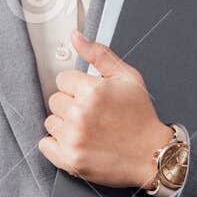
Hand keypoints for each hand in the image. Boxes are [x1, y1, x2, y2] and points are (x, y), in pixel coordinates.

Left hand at [39, 31, 172, 189]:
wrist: (151, 154)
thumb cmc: (140, 116)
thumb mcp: (127, 78)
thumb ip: (99, 54)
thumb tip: (76, 37)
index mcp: (93, 91)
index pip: (63, 79)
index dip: (78, 86)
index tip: (91, 96)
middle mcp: (80, 114)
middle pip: (55, 100)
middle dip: (71, 104)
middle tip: (92, 113)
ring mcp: (74, 138)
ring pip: (50, 122)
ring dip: (65, 124)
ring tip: (88, 128)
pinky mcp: (70, 159)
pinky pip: (45, 145)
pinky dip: (57, 144)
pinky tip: (78, 141)